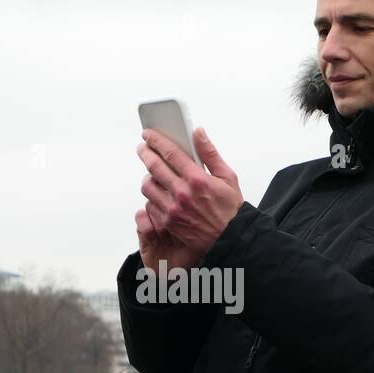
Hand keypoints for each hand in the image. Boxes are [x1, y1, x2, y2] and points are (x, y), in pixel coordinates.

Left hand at [135, 127, 243, 265]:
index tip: (149, 134)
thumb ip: (210, 153)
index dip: (156, 141)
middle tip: (143, 148)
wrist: (230, 239)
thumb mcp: (227, 177)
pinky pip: (151, 205)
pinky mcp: (168, 222)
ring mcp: (173, 209)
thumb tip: (198, 133)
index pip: (170, 153)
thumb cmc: (230, 209)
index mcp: (197, 179)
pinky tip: (158, 193)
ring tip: (152, 173)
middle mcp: (183, 193)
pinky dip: (152, 197)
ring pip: (148, 187)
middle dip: (145, 153)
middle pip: (154, 167)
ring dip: (148, 176)